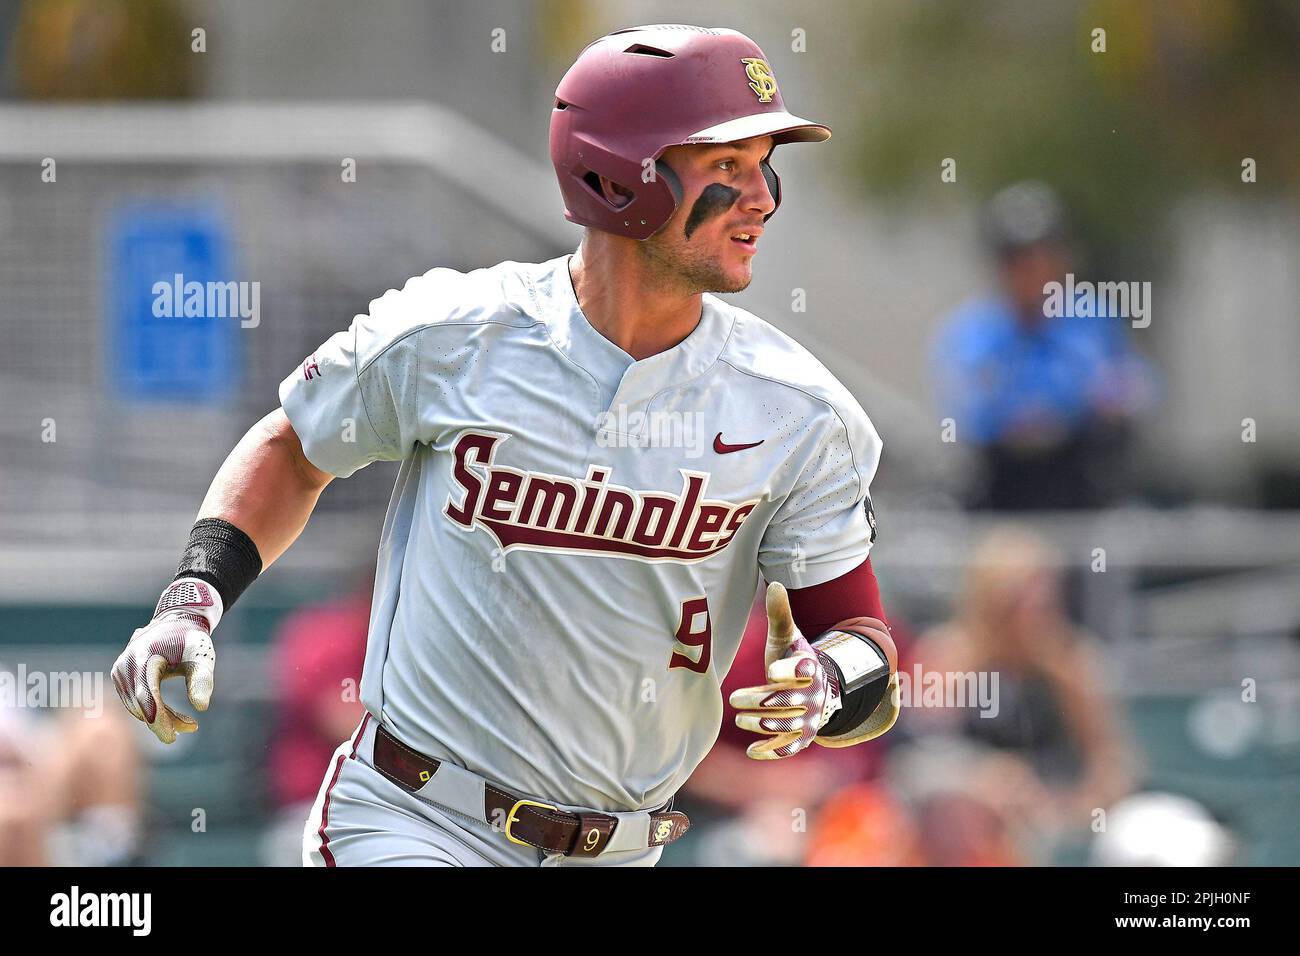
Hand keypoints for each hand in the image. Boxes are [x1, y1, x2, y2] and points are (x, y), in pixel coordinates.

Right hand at [110, 579, 219, 743]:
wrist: (175, 622)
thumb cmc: (191, 640)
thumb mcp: (202, 656)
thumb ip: (202, 680)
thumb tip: (202, 707)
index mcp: (143, 656)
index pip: (147, 694)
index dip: (158, 718)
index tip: (172, 738)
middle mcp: (126, 664)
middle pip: (142, 704)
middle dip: (165, 721)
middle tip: (192, 727)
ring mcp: (120, 671)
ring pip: (137, 707)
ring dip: (161, 719)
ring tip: (188, 723)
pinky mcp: (121, 678)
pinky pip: (135, 702)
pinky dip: (154, 711)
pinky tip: (174, 717)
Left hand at [729, 582, 838, 759]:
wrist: (816, 687)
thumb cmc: (791, 658)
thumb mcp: (786, 636)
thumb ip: (779, 614)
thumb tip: (775, 583)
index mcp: (809, 666)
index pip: (802, 670)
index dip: (788, 671)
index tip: (771, 671)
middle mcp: (813, 695)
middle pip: (787, 701)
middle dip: (760, 701)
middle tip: (735, 699)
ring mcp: (810, 718)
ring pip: (786, 725)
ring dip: (760, 724)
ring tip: (739, 718)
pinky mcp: (803, 737)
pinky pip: (790, 749)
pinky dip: (772, 752)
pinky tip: (752, 751)